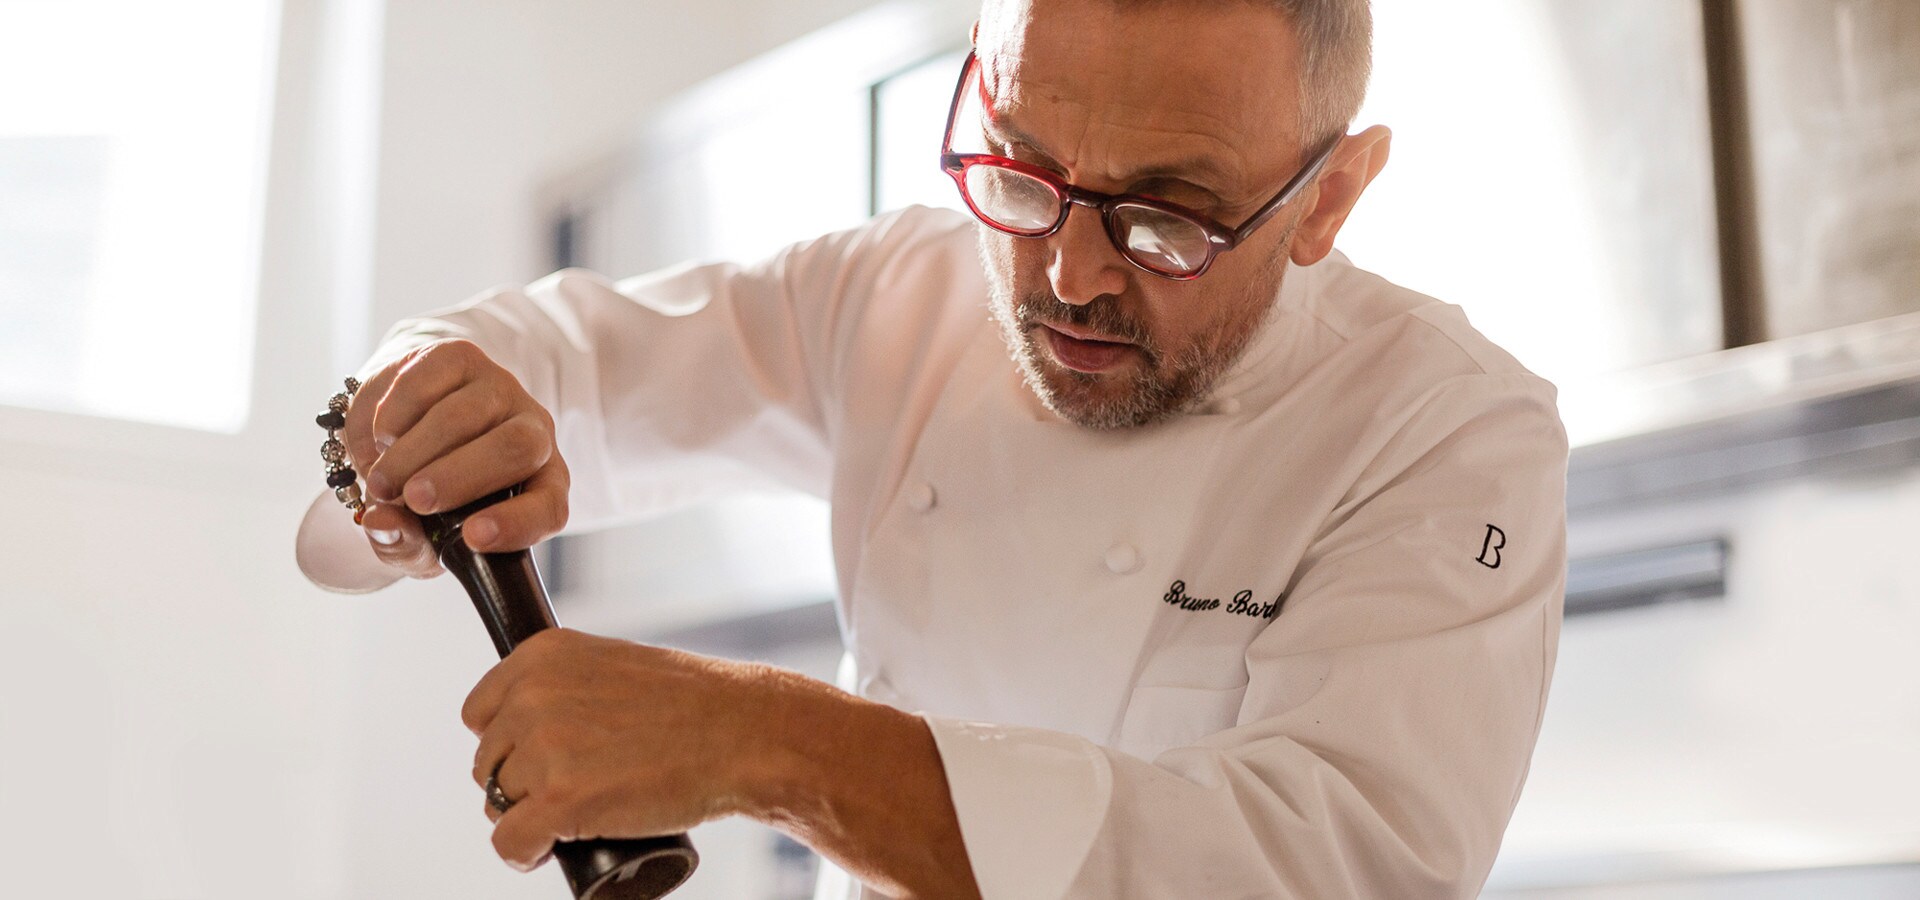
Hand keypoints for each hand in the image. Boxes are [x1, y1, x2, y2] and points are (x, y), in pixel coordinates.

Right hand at [341, 339, 568, 576]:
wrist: (406, 431)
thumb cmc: (427, 497)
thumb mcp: (418, 538)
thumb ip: (400, 543)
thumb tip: (380, 523)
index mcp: (540, 487)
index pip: (549, 507)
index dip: (516, 523)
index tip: (471, 537)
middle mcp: (533, 433)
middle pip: (517, 447)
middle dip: (459, 476)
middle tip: (414, 499)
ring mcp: (500, 390)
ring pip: (464, 415)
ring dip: (413, 452)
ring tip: (381, 481)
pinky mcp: (460, 358)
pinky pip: (427, 382)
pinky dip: (393, 416)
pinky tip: (382, 439)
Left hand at [462, 629, 787, 871]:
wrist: (743, 735)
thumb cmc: (694, 704)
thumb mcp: (615, 666)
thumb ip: (570, 684)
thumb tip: (538, 726)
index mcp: (543, 655)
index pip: (479, 713)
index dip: (507, 743)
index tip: (536, 758)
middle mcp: (533, 695)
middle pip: (487, 762)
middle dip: (519, 783)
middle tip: (568, 791)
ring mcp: (545, 748)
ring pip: (499, 803)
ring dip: (529, 817)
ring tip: (575, 815)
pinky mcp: (559, 800)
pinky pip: (509, 842)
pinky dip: (524, 853)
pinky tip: (546, 850)